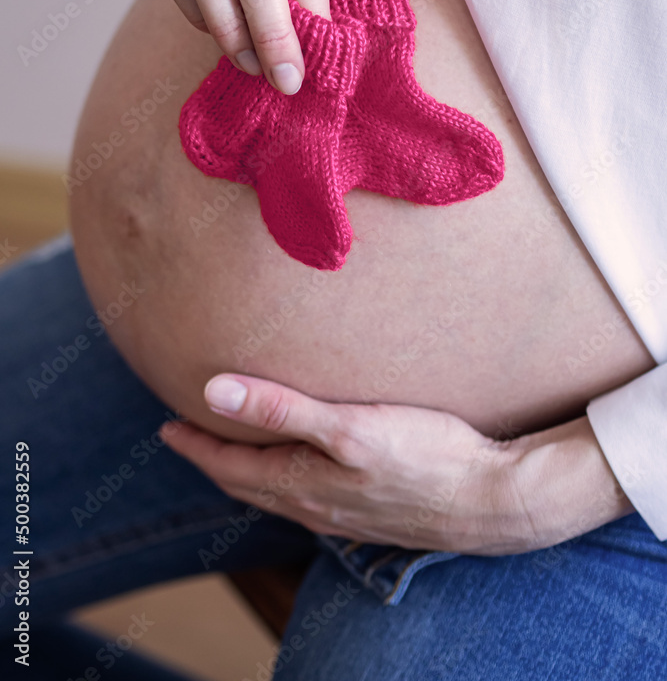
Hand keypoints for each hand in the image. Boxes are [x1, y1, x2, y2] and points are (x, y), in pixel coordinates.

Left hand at [160, 373, 537, 554]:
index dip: (196, 446)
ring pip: (278, 495)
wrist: (493, 500)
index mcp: (303, 484)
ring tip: (239, 447)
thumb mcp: (349, 427)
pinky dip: (285, 480)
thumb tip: (216, 391)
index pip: (230, 468)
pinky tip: (304, 466)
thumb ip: (282, 408)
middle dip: (215, 460)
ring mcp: (344, 516)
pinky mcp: (370, 513)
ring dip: (249, 472)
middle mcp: (317, 506)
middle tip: (193, 433)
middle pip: (248, 485)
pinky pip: (309, 500)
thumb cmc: (425, 456)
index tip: (168, 426)